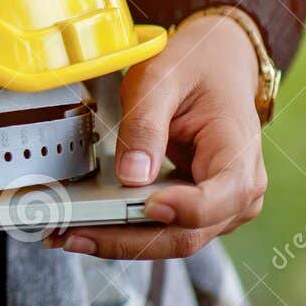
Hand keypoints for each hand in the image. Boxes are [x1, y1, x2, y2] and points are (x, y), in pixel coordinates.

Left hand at [47, 12, 267, 260]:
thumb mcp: (162, 81)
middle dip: (125, 240)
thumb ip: (145, 126)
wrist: (218, 64)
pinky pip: (161, 232)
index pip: (216, 200)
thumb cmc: (195, 68)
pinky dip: (124, 233)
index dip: (179, 210)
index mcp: (238, 157)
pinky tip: (86, 227)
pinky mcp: (196, 212)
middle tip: (71, 234)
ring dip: (118, 242)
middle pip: (183, 234)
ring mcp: (219, 209)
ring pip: (169, 241)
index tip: (142, 205)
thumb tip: (130, 175)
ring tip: (66, 233)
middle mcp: (237, 194)